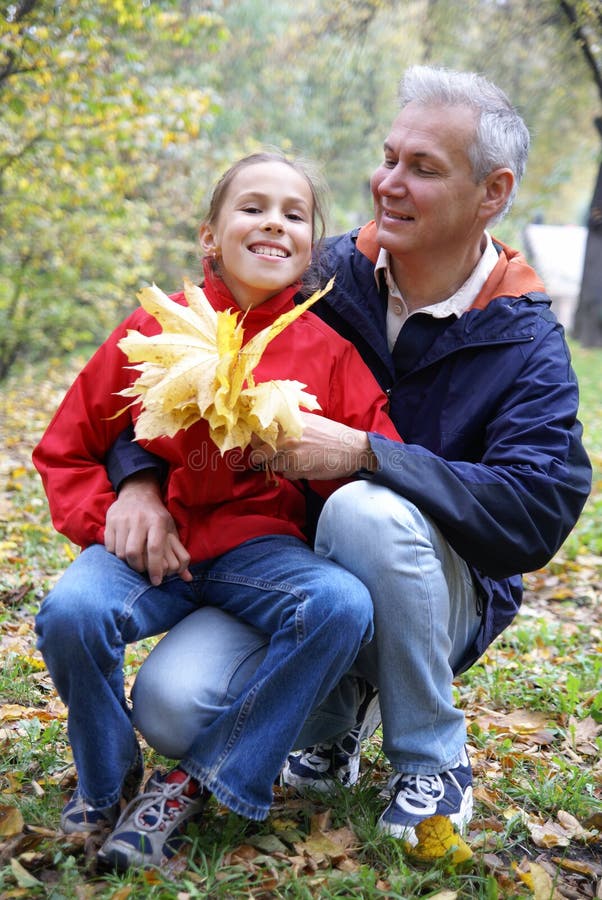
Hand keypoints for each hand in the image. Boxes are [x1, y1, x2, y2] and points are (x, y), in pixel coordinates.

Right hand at [105, 472, 191, 584]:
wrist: (137, 493)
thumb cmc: (157, 517)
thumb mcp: (171, 530)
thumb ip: (179, 555)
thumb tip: (188, 578)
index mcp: (158, 522)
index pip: (155, 548)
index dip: (155, 568)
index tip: (156, 581)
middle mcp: (139, 520)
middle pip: (134, 553)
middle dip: (138, 567)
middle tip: (142, 570)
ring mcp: (123, 520)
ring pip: (120, 552)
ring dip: (126, 562)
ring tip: (133, 561)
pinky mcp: (110, 521)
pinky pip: (110, 547)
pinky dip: (116, 554)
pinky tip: (123, 551)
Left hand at [250, 411, 376, 479]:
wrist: (351, 450)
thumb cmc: (330, 433)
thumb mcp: (308, 419)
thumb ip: (287, 421)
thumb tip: (268, 423)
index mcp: (286, 424)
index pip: (257, 433)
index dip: (255, 439)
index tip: (257, 441)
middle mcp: (285, 440)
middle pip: (259, 454)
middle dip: (262, 456)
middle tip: (269, 455)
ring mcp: (290, 457)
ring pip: (272, 466)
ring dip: (279, 464)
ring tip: (295, 458)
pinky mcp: (297, 471)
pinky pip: (285, 475)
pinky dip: (291, 472)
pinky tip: (304, 465)